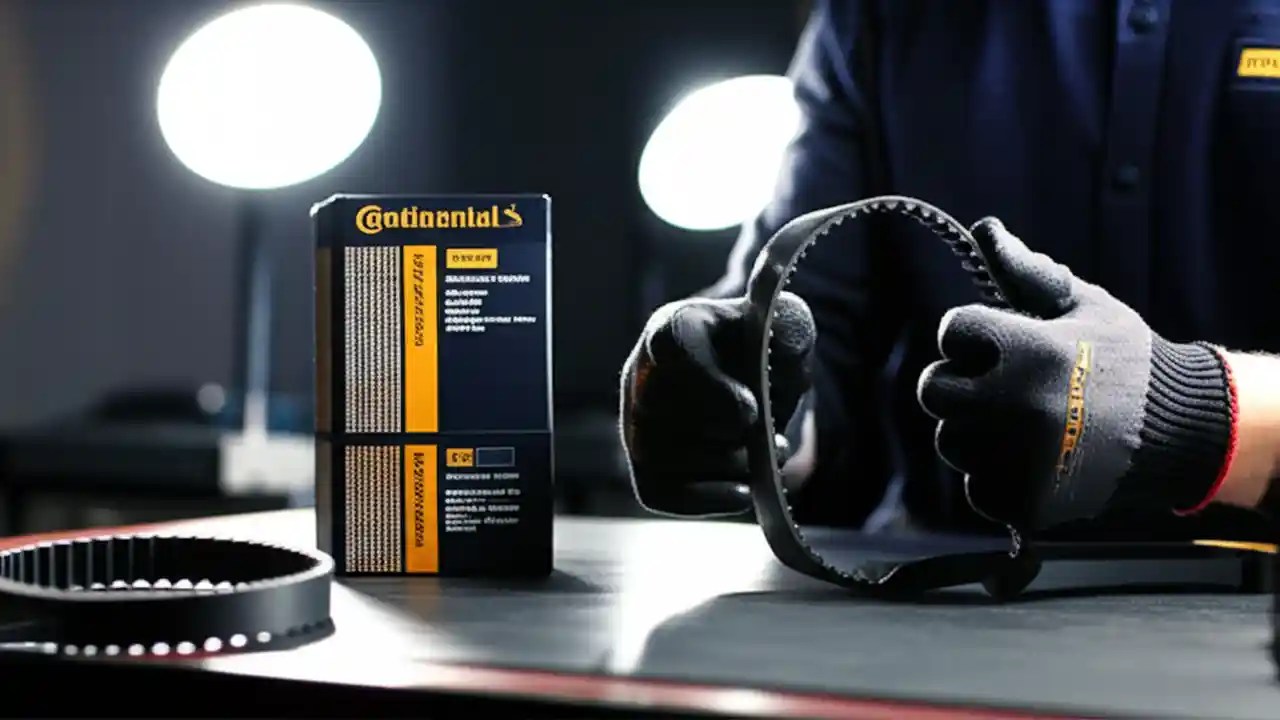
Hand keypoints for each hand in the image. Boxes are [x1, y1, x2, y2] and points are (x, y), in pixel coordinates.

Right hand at [620, 293, 814, 515]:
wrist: (750, 385)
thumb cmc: (762, 353)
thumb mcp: (785, 330)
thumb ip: (790, 332)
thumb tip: (783, 352)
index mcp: (675, 326)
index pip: (668, 343)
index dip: (706, 382)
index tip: (750, 412)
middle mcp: (641, 372)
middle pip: (659, 407)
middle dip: (724, 433)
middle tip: (768, 437)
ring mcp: (635, 422)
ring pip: (657, 454)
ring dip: (722, 465)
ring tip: (762, 458)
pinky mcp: (644, 467)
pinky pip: (659, 493)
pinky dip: (706, 499)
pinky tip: (742, 491)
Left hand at [917, 219, 1235, 531]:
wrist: (1180, 432)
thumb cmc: (1128, 360)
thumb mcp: (1084, 306)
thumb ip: (1027, 272)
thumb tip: (985, 229)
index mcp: (1030, 351)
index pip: (953, 331)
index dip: (971, 334)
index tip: (997, 343)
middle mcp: (1018, 405)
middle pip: (933, 390)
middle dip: (956, 382)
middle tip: (995, 384)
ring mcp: (1020, 458)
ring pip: (951, 440)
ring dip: (974, 430)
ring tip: (1022, 421)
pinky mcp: (1026, 500)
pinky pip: (976, 487)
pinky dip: (994, 476)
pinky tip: (1030, 458)